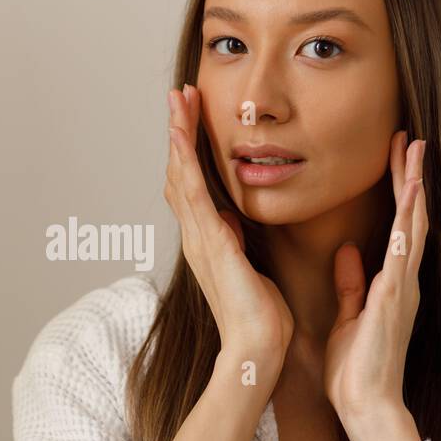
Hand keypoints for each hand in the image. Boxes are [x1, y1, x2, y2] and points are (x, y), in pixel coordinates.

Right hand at [164, 84, 292, 370]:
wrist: (259, 346)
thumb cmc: (262, 316)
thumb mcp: (251, 266)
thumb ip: (238, 241)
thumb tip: (233, 218)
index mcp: (209, 238)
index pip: (194, 183)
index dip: (190, 148)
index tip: (193, 115)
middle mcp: (197, 233)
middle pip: (180, 171)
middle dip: (180, 131)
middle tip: (179, 94)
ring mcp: (199, 236)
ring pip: (181, 173)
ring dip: (179, 134)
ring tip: (178, 99)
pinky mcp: (209, 241)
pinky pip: (193, 193)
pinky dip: (185, 161)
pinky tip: (183, 134)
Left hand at [324, 130, 427, 440]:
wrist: (365, 405)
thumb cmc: (356, 370)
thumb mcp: (349, 317)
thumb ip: (352, 284)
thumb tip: (348, 251)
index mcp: (392, 283)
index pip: (397, 227)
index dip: (397, 192)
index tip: (394, 158)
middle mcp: (403, 280)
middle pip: (411, 217)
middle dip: (410, 177)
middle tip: (409, 139)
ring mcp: (402, 286)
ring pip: (413, 225)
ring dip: (414, 187)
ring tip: (415, 151)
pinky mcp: (394, 296)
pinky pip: (404, 251)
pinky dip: (408, 220)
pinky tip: (410, 195)